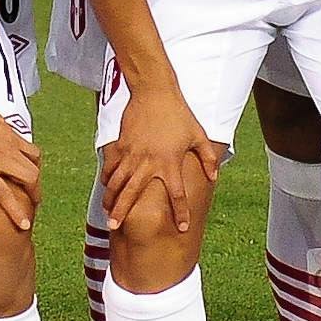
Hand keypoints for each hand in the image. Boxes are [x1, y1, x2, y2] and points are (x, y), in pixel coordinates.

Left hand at [0, 89, 42, 232]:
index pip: (5, 195)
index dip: (17, 212)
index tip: (25, 225)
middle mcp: (1, 158)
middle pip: (30, 179)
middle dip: (35, 194)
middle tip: (32, 203)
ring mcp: (9, 144)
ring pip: (35, 163)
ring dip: (36, 176)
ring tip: (32, 184)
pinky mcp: (12, 133)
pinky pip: (31, 148)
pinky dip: (33, 158)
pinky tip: (25, 162)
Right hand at [99, 79, 223, 233]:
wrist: (154, 92)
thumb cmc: (179, 114)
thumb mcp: (198, 135)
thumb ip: (207, 158)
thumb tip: (214, 176)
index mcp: (169, 163)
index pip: (177, 195)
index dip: (180, 213)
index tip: (182, 228)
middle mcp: (148, 162)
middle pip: (132, 194)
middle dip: (122, 212)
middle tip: (114, 228)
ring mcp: (132, 154)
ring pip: (116, 182)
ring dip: (110, 199)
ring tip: (107, 213)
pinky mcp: (122, 145)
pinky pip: (111, 166)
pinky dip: (107, 178)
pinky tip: (106, 187)